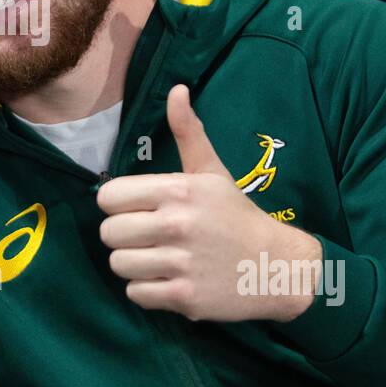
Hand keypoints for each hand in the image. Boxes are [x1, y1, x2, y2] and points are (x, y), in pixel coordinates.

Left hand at [97, 85, 321, 322]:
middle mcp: (177, 225)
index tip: (137, 209)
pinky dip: (147, 291)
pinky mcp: (185, 297)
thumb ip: (188, 132)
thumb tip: (176, 89)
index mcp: (179, 190)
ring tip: (158, 258)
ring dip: (133, 264)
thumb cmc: (236, 215)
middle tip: (148, 236)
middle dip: (124, 236)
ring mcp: (181, 263)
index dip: (118, 205)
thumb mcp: (212, 171)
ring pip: (118, 265)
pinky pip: (135, 294)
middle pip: (109, 233)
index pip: (108, 198)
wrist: (277, 265)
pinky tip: (168, 279)